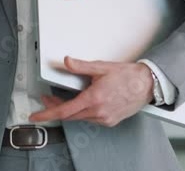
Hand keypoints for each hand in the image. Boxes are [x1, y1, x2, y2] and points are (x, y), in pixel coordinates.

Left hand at [28, 56, 153, 126]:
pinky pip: (91, 118)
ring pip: (80, 117)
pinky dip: (83, 111)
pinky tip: (84, 102)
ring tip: (63, 99)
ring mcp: (105, 118)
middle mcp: (99, 111)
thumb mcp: (102, 67)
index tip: (37, 115)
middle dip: (55, 108)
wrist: (147, 85)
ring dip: (70, 110)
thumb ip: (81, 66)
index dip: (47, 114)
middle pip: (69, 115)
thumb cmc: (128, 76)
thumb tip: (67, 62)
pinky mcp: (110, 121)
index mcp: (94, 98)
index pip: (64, 110)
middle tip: (47, 99)